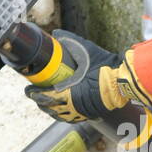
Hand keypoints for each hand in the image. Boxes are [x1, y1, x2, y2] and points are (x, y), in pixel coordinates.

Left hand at [31, 47, 151, 122]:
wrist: (123, 80)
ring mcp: (82, 111)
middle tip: (32, 95)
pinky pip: (71, 118)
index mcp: (71, 92)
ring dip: (49, 110)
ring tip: (43, 104)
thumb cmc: (105, 66)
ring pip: (60, 116)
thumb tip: (56, 33)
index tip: (28, 89)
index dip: (34, 94)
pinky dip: (62, 116)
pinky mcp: (89, 114)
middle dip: (39, 102)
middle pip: (50, 108)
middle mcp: (74, 105)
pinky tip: (59, 112)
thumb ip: (71, 41)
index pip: (46, 96)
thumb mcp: (87, 51)